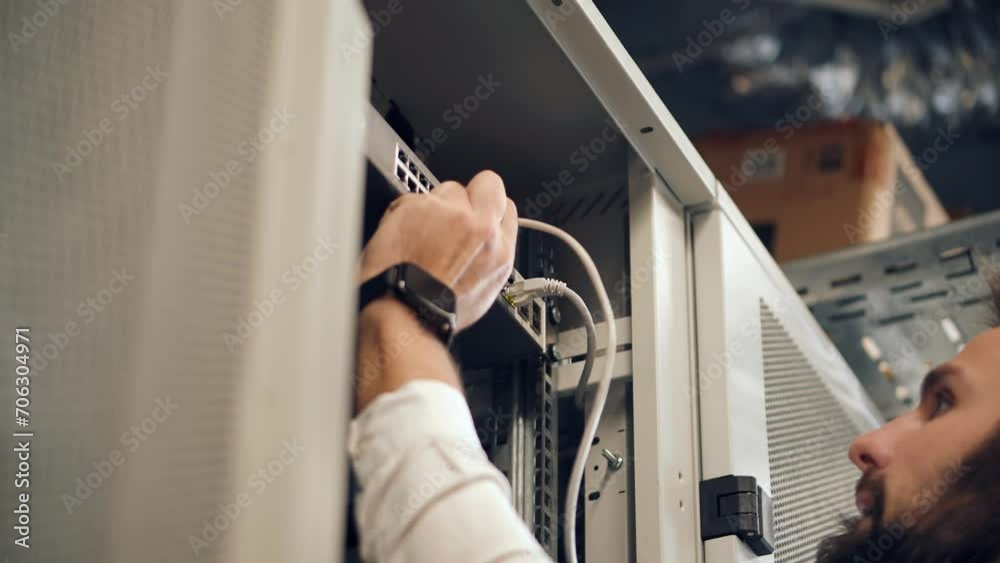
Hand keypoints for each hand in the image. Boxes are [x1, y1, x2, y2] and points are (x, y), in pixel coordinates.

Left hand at [359, 170, 517, 330]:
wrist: (404, 312)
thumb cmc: (434, 311)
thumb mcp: (482, 291)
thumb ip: (488, 256)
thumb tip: (483, 245)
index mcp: (500, 251)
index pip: (506, 207)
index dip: (489, 207)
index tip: (476, 214)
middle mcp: (481, 229)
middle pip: (486, 184)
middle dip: (469, 194)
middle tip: (450, 215)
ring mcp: (451, 214)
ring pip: (447, 189)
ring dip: (435, 205)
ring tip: (420, 234)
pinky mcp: (421, 206)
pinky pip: (414, 196)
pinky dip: (405, 212)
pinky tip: (401, 235)